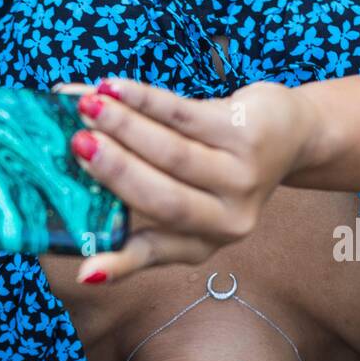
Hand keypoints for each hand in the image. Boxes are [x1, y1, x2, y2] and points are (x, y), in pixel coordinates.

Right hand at [58, 78, 317, 282]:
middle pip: (162, 198)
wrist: (288, 137)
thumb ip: (130, 185)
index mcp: (200, 243)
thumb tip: (71, 150)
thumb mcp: (183, 191)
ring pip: (173, 153)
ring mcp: (241, 177)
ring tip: (89, 106)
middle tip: (77, 144)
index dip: (119, 265)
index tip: (86, 273)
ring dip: (125, 127)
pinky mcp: (248, 132)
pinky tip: (114, 87)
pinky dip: (145, 100)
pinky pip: (186, 114)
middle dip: (115, 171)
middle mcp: (225, 220)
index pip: (154, 253)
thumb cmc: (216, 166)